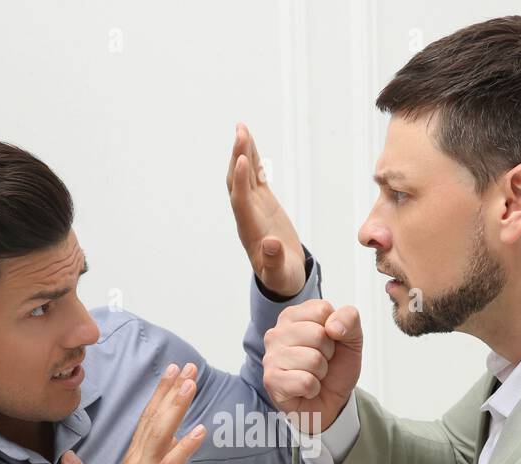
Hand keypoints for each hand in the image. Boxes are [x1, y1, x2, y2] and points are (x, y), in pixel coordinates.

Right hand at [109, 362, 205, 463]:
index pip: (148, 419)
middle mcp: (136, 461)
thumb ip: (155, 462)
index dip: (161, 394)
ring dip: (176, 407)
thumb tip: (172, 443)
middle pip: (153, 418)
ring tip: (191, 385)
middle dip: (170, 390)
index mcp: (134, 459)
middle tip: (186, 367)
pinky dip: (185, 445)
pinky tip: (201, 430)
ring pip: (160, 434)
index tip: (174, 372)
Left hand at [227, 122, 305, 297]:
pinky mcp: (263, 203)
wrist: (283, 278)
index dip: (239, 181)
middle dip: (237, 157)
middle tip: (240, 132)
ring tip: (242, 128)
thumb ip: (274, 261)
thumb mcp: (280, 274)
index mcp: (250, 231)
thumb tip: (269, 244)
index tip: (240, 160)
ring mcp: (254, 207)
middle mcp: (247, 215)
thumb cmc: (282, 278)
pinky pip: (255, 178)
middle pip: (237, 182)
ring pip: (244, 176)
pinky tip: (250, 143)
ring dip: (242, 152)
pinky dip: (252, 160)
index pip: (241, 201)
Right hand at [262, 299, 362, 432]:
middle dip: (328, 353)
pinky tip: (305, 389)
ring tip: (313, 375)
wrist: (330, 403)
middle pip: (318, 334)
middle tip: (320, 362)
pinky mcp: (271, 380)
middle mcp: (276, 333)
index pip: (322, 310)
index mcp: (293, 316)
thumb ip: (349, 319)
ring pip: (313, 359)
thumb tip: (333, 326)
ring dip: (321, 372)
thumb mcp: (352, 339)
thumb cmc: (335, 368)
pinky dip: (313, 389)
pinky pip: (305, 381)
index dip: (335, 330)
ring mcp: (271, 356)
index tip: (328, 342)